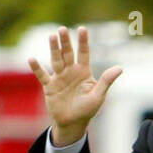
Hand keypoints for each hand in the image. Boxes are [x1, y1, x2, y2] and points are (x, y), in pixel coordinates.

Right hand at [27, 26, 121, 145]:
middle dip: (65, 42)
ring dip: (54, 49)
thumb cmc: (88, 109)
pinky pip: (42, 75)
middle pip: (68, 53)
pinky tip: (32, 59)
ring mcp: (59, 78)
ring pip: (55, 60)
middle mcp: (70, 72)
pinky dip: (37, 68)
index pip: (83, 54)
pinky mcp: (49, 86)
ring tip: (52, 36)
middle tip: (63, 29)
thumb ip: (106, 81)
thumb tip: (120, 68)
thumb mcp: (98, 95)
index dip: (83, 42)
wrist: (73, 123)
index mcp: (84, 72)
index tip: (83, 29)